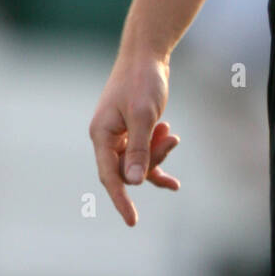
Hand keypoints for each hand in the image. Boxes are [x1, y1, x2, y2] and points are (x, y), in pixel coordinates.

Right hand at [89, 55, 179, 226]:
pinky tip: (173, 175)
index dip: (121, 200)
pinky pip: (145, 154)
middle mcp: (107, 138)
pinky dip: (159, 157)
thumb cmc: (142, 81)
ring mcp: (120, 135)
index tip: (133, 221)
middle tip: (169, 138)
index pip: (109, 176)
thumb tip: (132, 183)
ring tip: (170, 133)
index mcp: (101, 135)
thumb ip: (138, 150)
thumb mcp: (143, 116)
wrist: (146, 54)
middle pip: (128, 170)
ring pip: (140, 162)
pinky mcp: (134, 130)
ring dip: (159, 153)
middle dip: (152, 161)